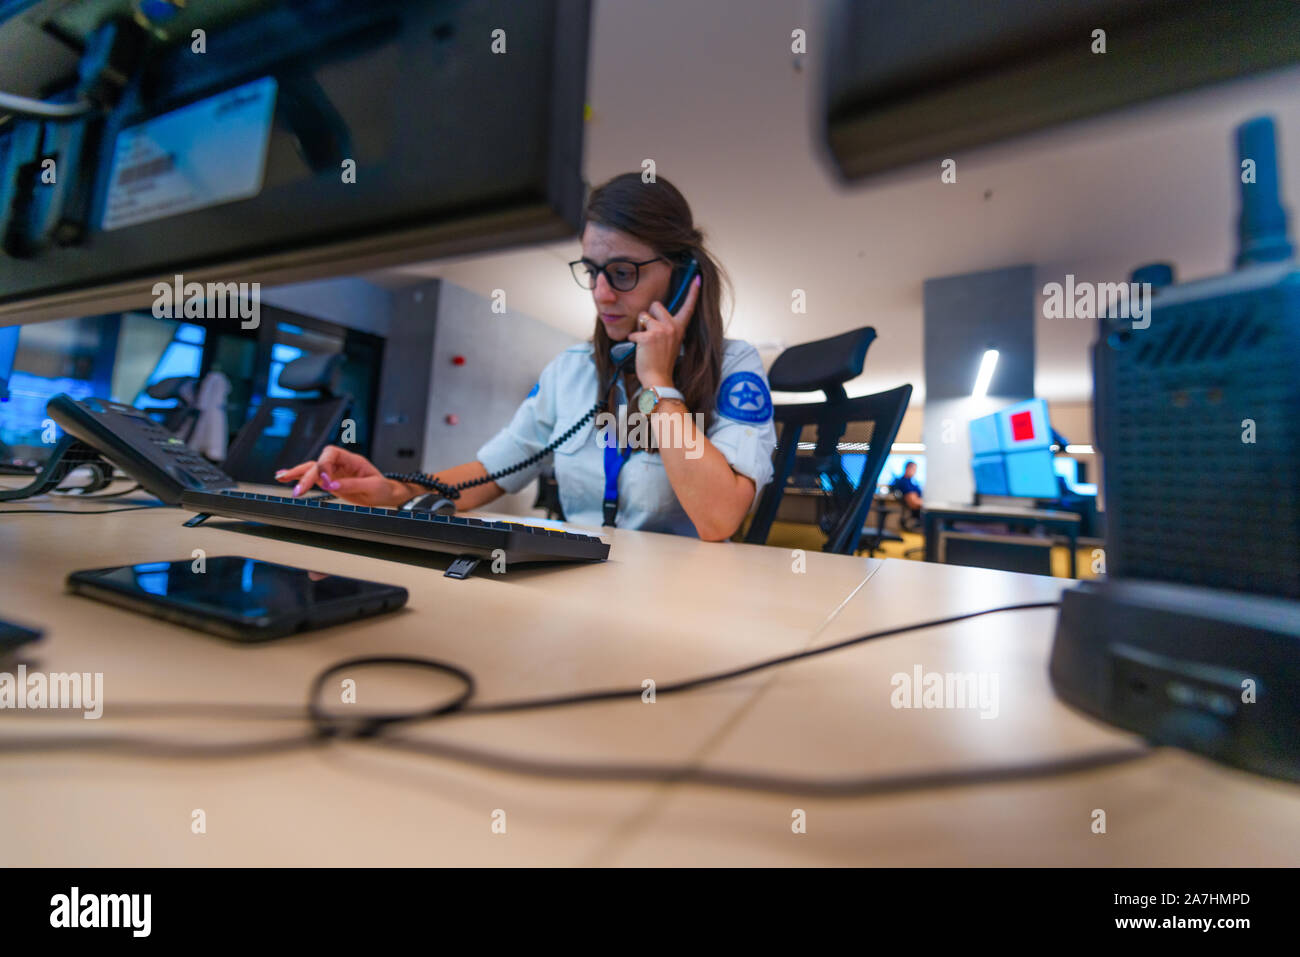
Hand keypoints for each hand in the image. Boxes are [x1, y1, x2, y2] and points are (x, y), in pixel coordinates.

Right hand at [274, 445, 407, 505]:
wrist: (385, 495)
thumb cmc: (382, 488)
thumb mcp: (371, 487)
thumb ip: (352, 484)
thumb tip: (332, 485)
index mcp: (351, 460)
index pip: (331, 454)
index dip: (324, 465)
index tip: (326, 481)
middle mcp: (340, 464)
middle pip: (318, 463)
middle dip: (307, 475)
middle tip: (299, 491)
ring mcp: (334, 472)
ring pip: (312, 469)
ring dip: (297, 474)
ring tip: (281, 478)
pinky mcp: (330, 482)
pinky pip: (313, 478)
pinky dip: (300, 478)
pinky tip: (285, 478)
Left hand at [628, 273, 700, 387]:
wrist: (658, 379)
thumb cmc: (662, 362)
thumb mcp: (672, 342)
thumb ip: (668, 328)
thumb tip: (655, 316)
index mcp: (680, 328)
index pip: (688, 307)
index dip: (693, 292)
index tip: (697, 279)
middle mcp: (672, 327)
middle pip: (655, 305)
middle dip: (648, 315)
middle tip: (650, 331)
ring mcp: (661, 331)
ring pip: (642, 316)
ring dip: (639, 327)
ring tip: (645, 341)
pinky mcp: (648, 337)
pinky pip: (634, 332)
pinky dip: (633, 340)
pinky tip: (640, 350)